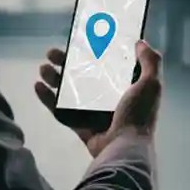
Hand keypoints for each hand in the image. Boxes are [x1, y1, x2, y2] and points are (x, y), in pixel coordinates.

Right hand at [34, 40, 163, 157]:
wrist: (125, 148)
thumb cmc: (139, 115)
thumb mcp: (151, 84)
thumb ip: (151, 62)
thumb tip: (141, 42)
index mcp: (125, 87)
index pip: (107, 65)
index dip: (93, 52)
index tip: (80, 40)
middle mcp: (109, 98)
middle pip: (83, 75)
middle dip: (66, 63)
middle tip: (52, 53)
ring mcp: (93, 113)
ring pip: (69, 91)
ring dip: (54, 78)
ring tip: (43, 68)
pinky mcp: (80, 126)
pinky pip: (61, 110)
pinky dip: (48, 99)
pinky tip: (38, 86)